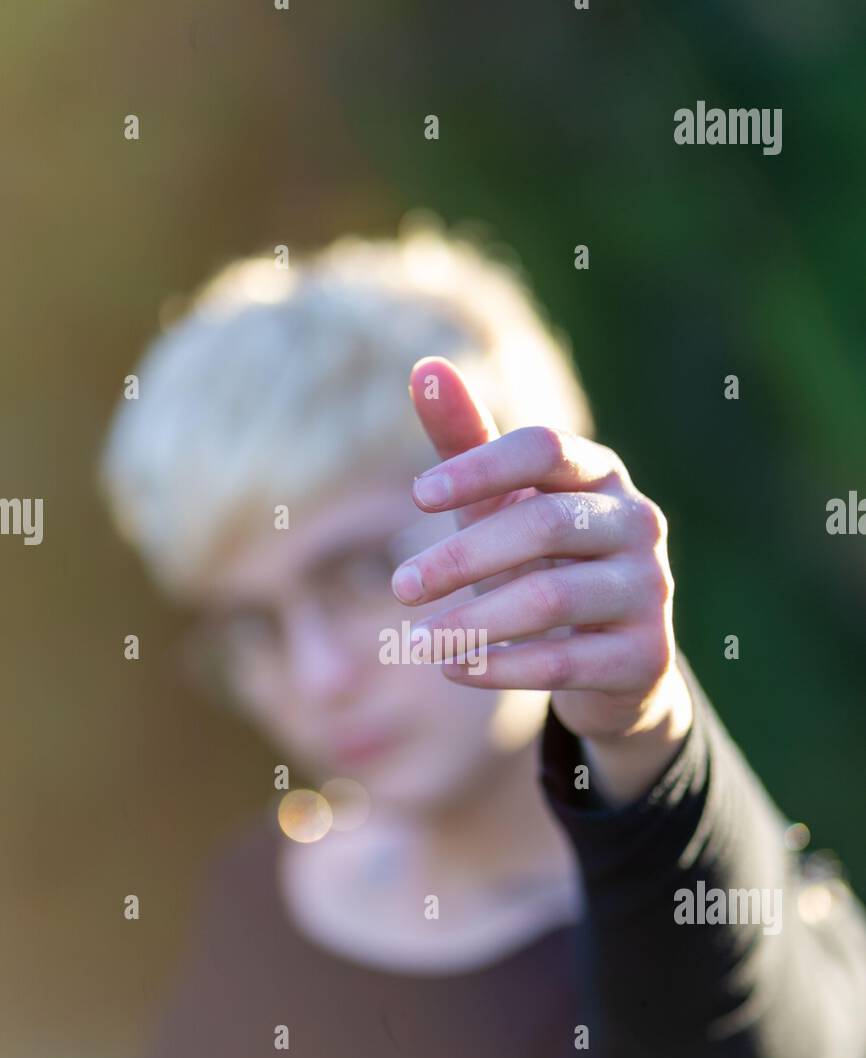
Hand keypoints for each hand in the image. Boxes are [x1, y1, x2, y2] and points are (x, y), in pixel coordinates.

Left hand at [392, 357, 692, 802]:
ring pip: (554, 598)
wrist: (616, 662)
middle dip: (464, 556)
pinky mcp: (646, 655)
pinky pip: (565, 662)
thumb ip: (466, 443)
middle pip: (546, 525)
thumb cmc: (544, 564)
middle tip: (400, 586)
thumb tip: (424, 367)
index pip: (546, 448)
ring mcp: (649, 590)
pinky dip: (502, 667)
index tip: (417, 495)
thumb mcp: (503, 505)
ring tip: (416, 642)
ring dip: (475, 620)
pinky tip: (454, 669)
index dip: (482, 466)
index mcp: (600, 474)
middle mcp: (637, 523)